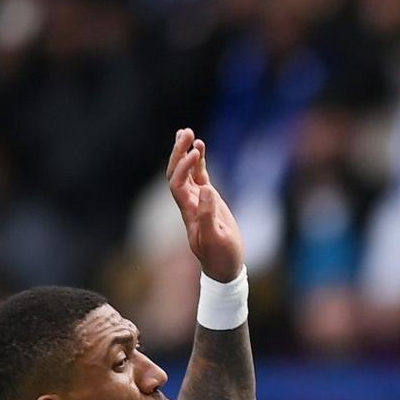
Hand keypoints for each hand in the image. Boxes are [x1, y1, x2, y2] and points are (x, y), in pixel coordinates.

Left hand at [166, 129, 244, 281]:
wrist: (224, 267)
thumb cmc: (220, 256)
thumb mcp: (215, 238)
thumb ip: (208, 215)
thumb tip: (205, 189)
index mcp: (188, 212)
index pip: (177, 183)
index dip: (183, 166)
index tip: (195, 152)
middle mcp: (188, 203)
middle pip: (175, 173)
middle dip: (178, 153)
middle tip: (185, 132)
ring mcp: (197, 200)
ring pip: (186, 172)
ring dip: (185, 152)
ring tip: (187, 132)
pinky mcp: (208, 200)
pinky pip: (199, 176)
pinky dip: (198, 161)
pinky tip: (200, 146)